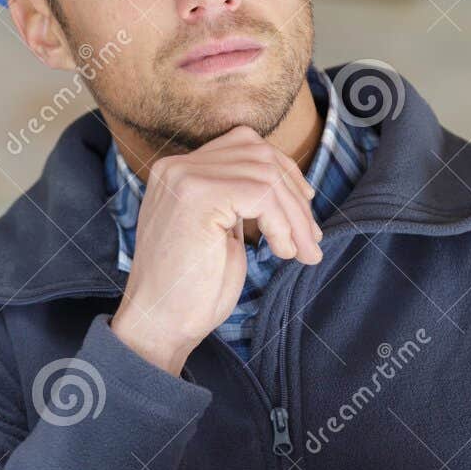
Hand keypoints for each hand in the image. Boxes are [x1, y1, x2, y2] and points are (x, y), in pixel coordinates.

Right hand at [109, 125, 322, 374]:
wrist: (159, 325)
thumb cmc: (191, 289)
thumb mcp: (219, 233)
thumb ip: (238, 201)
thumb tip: (292, 187)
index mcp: (180, 171)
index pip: (246, 144)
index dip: (284, 174)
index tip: (303, 211)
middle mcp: (178, 167)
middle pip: (261, 155)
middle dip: (296, 197)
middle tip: (311, 240)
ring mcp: (184, 178)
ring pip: (267, 175)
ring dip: (296, 217)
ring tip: (302, 251)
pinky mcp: (198, 197)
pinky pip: (262, 194)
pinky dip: (283, 224)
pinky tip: (282, 252)